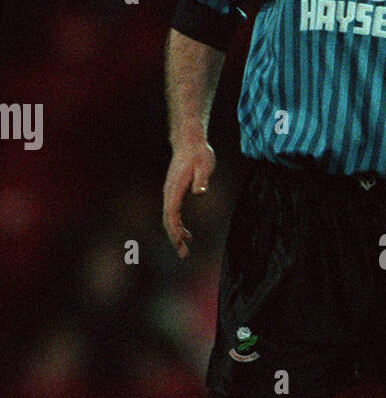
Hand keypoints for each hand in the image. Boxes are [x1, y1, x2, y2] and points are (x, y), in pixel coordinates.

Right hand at [163, 137, 214, 257]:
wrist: (189, 142)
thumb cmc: (199, 154)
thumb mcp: (204, 164)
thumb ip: (202, 179)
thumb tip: (200, 192)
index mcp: (175, 189)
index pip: (171, 214)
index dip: (175, 230)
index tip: (182, 243)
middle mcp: (169, 193)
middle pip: (168, 220)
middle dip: (174, 238)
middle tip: (184, 255)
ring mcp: (170, 193)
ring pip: (169, 219)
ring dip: (176, 235)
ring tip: (185, 250)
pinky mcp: (174, 193)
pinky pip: (173, 214)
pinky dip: (178, 227)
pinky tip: (188, 236)